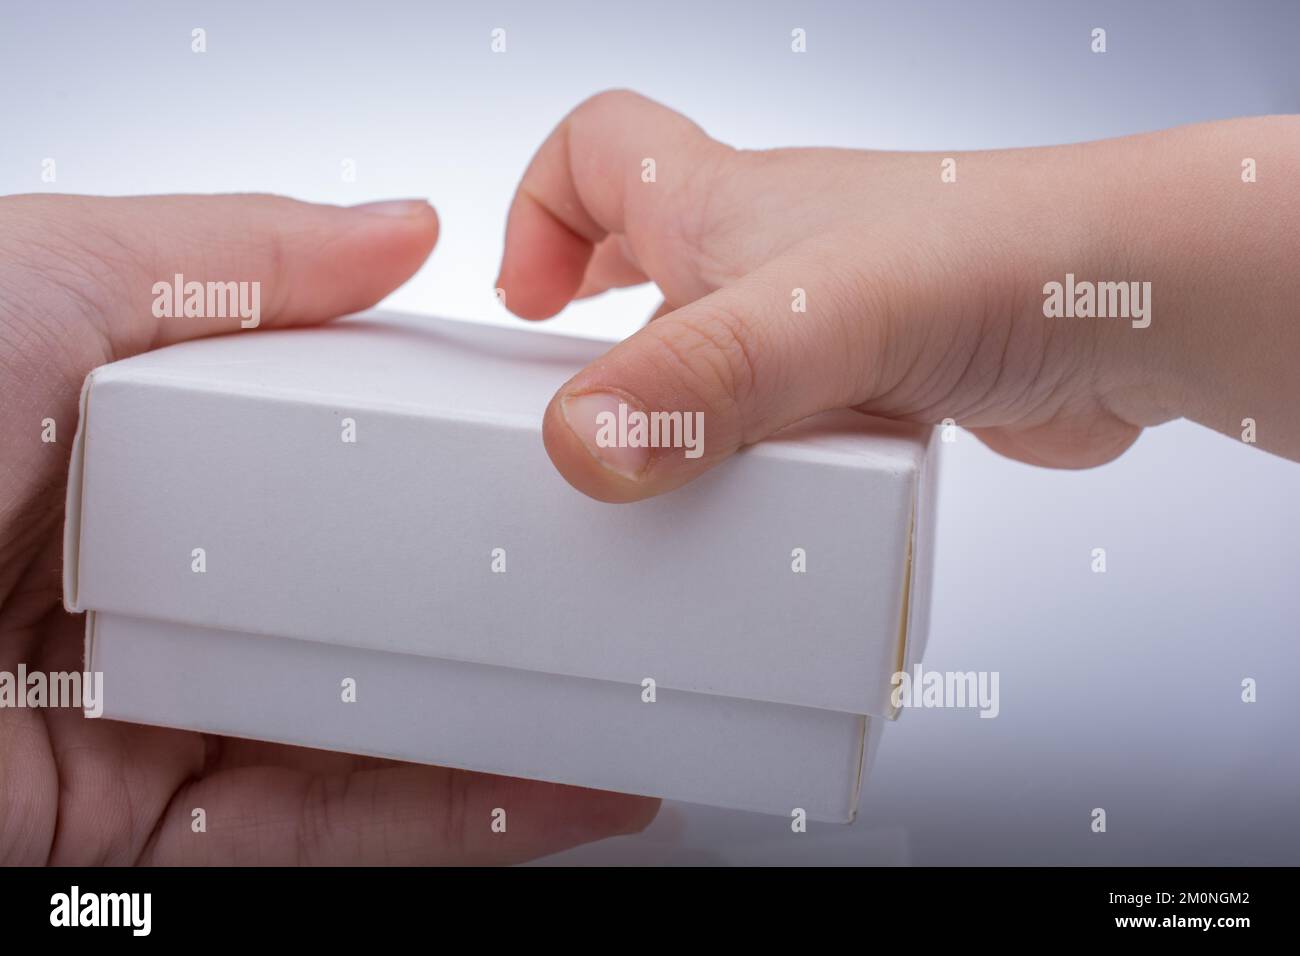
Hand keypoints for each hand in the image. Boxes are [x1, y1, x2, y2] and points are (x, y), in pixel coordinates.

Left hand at [0, 193, 657, 863]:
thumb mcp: (43, 286)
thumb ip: (227, 256)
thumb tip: (396, 230)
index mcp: (101, 448)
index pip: (309, 453)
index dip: (424, 450)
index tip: (535, 448)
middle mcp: (122, 588)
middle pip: (345, 602)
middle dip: (480, 597)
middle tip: (607, 577)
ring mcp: (130, 726)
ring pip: (355, 731)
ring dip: (496, 720)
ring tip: (624, 693)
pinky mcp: (128, 847)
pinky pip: (322, 832)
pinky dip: (453, 820)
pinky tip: (564, 789)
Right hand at [496, 91, 1299, 501]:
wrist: (1131, 310)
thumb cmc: (993, 259)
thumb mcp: (812, 319)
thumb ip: (695, 380)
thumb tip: (584, 438)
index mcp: (722, 206)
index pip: (597, 148)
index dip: (538, 210)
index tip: (529, 303)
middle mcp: (766, 253)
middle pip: (644, 251)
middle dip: (595, 324)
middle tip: (578, 398)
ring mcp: (822, 317)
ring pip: (713, 344)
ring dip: (678, 408)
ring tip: (661, 473)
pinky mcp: (871, 383)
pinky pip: (780, 411)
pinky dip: (756, 453)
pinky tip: (765, 499)